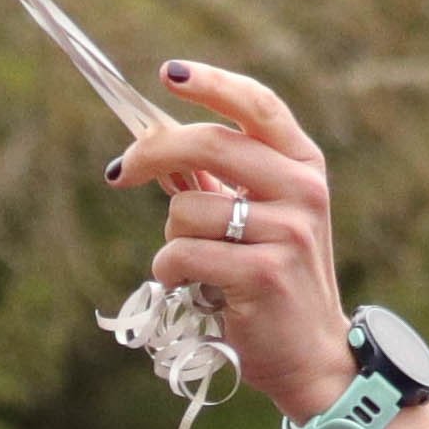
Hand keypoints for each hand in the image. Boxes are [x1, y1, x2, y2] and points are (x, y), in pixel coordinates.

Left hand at [105, 65, 349, 421]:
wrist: (309, 354)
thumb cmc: (273, 279)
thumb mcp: (261, 217)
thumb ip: (220, 178)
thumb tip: (153, 143)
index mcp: (303, 164)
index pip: (257, 105)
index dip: (212, 84)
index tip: (168, 73)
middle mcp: (302, 190)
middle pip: (208, 142)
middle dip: (150, 155)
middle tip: (119, 173)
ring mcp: (287, 232)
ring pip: (185, 209)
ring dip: (171, 238)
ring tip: (196, 265)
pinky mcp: (263, 274)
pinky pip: (181, 254)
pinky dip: (171, 273)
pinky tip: (194, 288)